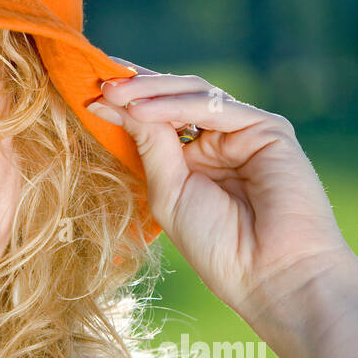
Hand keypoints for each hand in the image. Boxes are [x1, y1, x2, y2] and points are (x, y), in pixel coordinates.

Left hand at [87, 59, 357, 334]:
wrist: (270, 275)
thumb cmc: (218, 245)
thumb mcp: (167, 192)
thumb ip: (148, 144)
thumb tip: (114, 103)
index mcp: (195, 157)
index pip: (159, 116)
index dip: (126, 101)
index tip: (87, 89)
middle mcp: (220, 139)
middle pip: (175, 96)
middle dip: (135, 87)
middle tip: (98, 81)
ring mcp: (245, 131)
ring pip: (194, 93)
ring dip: (150, 90)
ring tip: (113, 93)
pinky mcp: (269, 129)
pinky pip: (215, 107)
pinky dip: (176, 105)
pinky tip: (141, 110)